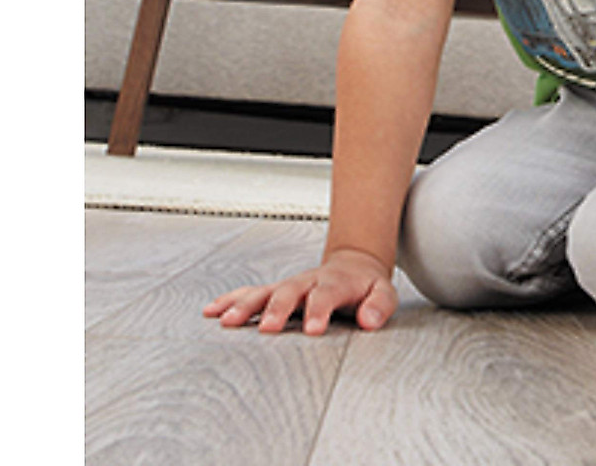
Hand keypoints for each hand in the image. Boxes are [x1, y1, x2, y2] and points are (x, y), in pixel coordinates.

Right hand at [203, 248, 398, 334]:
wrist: (353, 266)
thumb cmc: (365, 286)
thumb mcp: (383, 293)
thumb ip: (379, 306)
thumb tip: (369, 320)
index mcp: (335, 283)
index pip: (326, 295)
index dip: (319, 311)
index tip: (313, 329)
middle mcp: (308, 282)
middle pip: (290, 291)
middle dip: (278, 308)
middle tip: (268, 328)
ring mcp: (289, 286)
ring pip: (264, 292)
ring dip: (246, 305)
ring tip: (227, 321)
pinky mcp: (275, 291)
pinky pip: (250, 293)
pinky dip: (231, 300)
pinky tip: (212, 311)